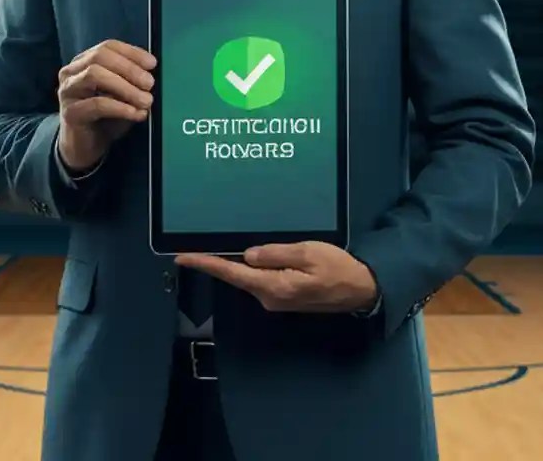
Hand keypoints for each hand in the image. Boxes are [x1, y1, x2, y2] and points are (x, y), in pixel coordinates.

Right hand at [56, 39, 155, 171]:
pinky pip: (97, 104)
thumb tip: (151, 74)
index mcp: (84, 62)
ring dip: (125, 87)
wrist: (84, 148)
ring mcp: (68, 91)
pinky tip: (136, 113)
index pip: (108, 47)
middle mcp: (71, 72)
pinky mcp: (70, 113)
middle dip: (129, 68)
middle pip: (100, 57)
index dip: (131, 52)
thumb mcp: (122, 96)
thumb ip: (132, 82)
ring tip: (146, 100)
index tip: (152, 64)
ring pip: (95, 75)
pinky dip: (120, 107)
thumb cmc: (105, 118)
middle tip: (150, 84)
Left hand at [176, 242, 378, 313]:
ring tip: (223, 245)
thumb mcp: (308, 253)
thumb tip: (247, 255)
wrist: (361, 290)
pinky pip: (262, 279)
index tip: (182, 257)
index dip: (205, 264)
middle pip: (237, 276)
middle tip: (198, 243)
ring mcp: (276, 300)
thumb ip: (276, 253)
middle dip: (218, 260)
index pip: (231, 273)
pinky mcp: (283, 296)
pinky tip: (251, 255)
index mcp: (273, 286)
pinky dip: (253, 267)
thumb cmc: (338, 269)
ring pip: (250, 277)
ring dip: (237, 263)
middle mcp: (269, 298)